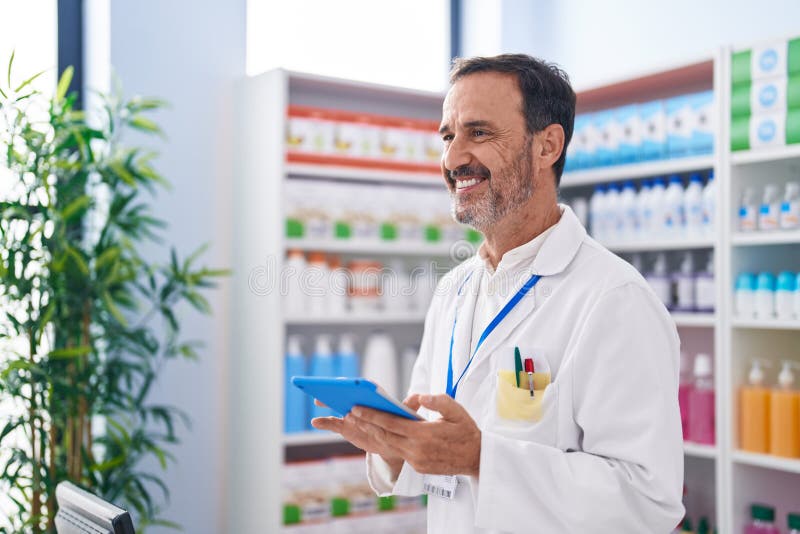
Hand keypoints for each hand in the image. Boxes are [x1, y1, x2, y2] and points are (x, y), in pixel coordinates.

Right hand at [311, 396, 423, 476]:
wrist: (393, 441)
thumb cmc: (399, 424)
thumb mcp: (408, 416)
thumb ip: (410, 406)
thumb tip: (417, 397)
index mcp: (375, 397)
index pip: (365, 388)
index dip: (358, 386)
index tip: (350, 384)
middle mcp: (361, 402)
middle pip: (348, 393)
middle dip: (338, 390)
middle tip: (326, 387)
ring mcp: (351, 413)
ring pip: (338, 406)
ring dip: (328, 402)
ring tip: (317, 400)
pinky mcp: (346, 426)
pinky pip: (333, 423)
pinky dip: (324, 422)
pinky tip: (315, 422)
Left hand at [349, 393, 480, 477]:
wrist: (476, 458)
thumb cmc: (466, 431)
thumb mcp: (457, 411)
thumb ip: (439, 401)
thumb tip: (421, 396)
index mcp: (424, 434)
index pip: (391, 424)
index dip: (372, 416)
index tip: (357, 408)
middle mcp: (417, 450)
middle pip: (384, 436)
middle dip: (366, 424)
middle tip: (351, 413)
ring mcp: (416, 461)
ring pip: (389, 446)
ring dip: (374, 434)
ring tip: (361, 422)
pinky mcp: (418, 468)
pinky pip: (399, 453)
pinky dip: (388, 442)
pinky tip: (381, 433)